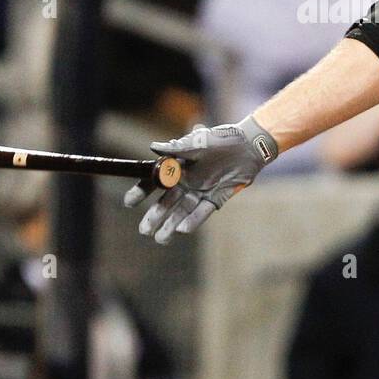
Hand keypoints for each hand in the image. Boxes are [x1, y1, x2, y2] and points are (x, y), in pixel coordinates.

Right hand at [125, 116, 278, 243]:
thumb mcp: (198, 142)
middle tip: (144, 231)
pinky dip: (193, 221)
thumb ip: (178, 148)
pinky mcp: (215, 199)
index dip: (142, 191)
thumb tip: (153, 147)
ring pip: (182, 211)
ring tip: (160, 239)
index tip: (129, 202)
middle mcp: (186, 182)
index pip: (155, 181)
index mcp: (178, 167)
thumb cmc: (221, 139)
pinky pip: (202, 212)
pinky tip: (182, 230)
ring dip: (171, 224)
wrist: (248, 146)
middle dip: (155, 216)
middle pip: (166, 202)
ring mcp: (200, 192)